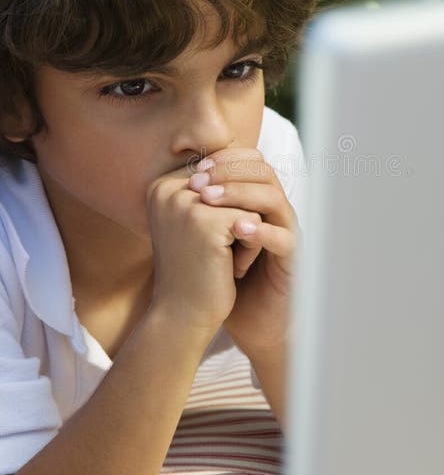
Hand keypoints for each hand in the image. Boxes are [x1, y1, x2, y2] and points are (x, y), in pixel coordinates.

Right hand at [145, 164, 263, 338]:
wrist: (183, 318)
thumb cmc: (194, 270)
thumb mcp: (195, 222)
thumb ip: (213, 189)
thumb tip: (252, 157)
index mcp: (161, 185)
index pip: (220, 174)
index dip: (229, 209)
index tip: (207, 241)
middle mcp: (168, 189)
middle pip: (235, 186)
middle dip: (239, 220)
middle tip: (218, 254)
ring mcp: (186, 204)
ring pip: (246, 202)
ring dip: (246, 233)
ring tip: (223, 260)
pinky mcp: (206, 223)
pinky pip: (251, 221)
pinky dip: (250, 247)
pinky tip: (229, 268)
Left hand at [188, 149, 299, 354]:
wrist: (249, 320)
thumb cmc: (224, 279)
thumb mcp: (205, 240)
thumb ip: (196, 211)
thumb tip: (162, 181)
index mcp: (258, 202)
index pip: (249, 162)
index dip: (224, 159)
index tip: (194, 168)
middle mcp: (277, 213)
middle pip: (263, 172)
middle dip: (230, 171)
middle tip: (199, 180)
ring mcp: (288, 234)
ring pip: (274, 199)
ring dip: (241, 195)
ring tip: (209, 200)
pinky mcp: (295, 260)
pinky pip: (285, 238)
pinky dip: (261, 231)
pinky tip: (237, 230)